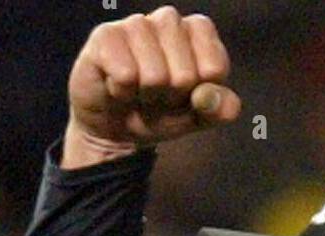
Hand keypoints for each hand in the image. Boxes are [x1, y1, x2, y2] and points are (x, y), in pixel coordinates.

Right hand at [63, 6, 240, 166]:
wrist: (115, 128)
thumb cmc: (160, 112)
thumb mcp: (198, 117)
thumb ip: (219, 109)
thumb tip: (210, 97)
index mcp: (198, 31)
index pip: (214, 68)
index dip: (199, 95)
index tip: (185, 95)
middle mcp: (169, 19)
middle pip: (185, 76)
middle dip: (170, 99)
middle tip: (157, 97)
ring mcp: (137, 24)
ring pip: (154, 77)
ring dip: (145, 98)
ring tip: (137, 92)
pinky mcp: (105, 35)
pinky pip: (125, 76)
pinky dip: (122, 94)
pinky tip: (117, 87)